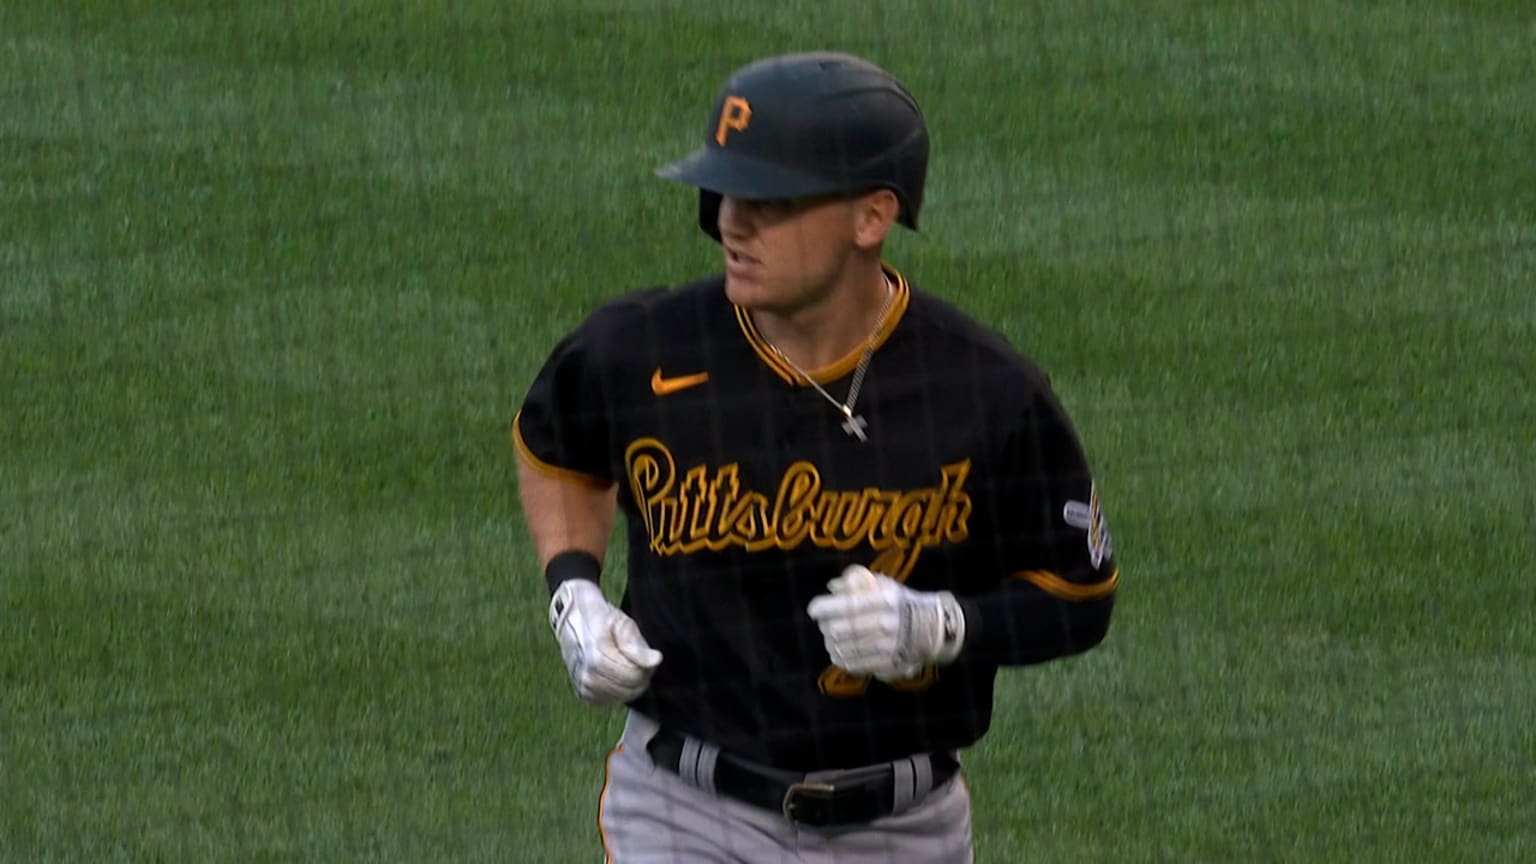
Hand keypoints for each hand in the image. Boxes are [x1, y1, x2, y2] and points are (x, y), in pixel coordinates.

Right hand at [548, 579, 661, 704]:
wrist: (574, 622)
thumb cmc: (600, 620)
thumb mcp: (621, 622)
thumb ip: (636, 644)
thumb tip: (655, 660)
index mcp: (597, 657)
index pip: (634, 676)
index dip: (645, 667)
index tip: (646, 655)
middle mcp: (588, 676)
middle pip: (630, 689)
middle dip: (639, 676)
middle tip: (637, 660)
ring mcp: (585, 687)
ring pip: (622, 697)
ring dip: (630, 684)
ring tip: (627, 665)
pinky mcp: (584, 694)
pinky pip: (611, 701)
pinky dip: (619, 691)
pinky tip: (617, 675)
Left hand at [807, 565, 966, 682]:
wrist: (935, 628)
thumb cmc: (903, 603)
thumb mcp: (886, 585)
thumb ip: (859, 581)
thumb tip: (832, 587)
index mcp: (886, 600)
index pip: (848, 605)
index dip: (825, 607)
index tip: (813, 609)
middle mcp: (887, 624)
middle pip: (841, 630)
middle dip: (826, 627)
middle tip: (824, 624)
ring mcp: (888, 648)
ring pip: (845, 649)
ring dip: (831, 644)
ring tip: (831, 639)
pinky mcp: (889, 665)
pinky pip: (855, 665)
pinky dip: (842, 659)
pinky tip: (839, 653)